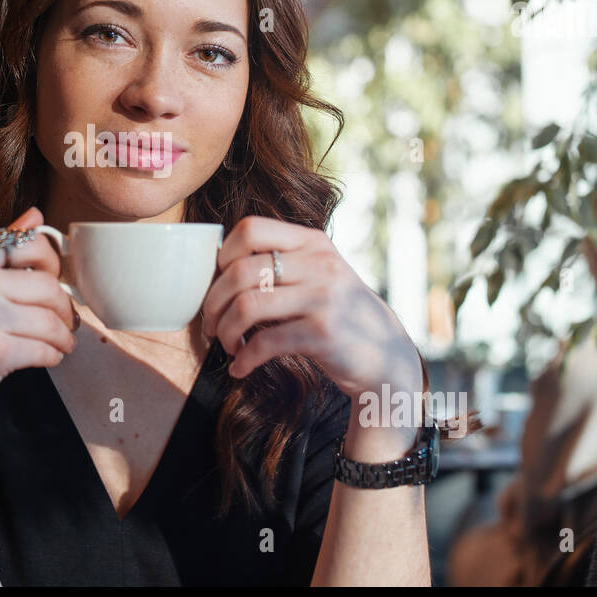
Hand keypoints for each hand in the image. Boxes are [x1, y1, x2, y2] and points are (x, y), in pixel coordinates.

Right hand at [0, 206, 78, 442]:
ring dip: (64, 336)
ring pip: (52, 320)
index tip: (54, 283)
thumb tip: (35, 215)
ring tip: (60, 343)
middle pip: (50, 286)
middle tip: (65, 321)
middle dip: (64, 308)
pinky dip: (52, 356)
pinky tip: (46, 357)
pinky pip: (45, 349)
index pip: (33, 244)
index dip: (53, 266)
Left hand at [199, 216, 422, 400]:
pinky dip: (244, 359)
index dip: (222, 255)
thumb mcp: (318, 273)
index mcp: (312, 241)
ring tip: (227, 344)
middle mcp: (319, 263)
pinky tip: (241, 367)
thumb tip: (217, 267)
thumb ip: (281, 262)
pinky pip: (264, 343)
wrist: (385, 354)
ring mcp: (323, 297)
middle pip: (240, 271)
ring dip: (225, 331)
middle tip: (211, 323)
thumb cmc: (337, 312)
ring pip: (246, 306)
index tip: (216, 282)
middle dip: (213, 302)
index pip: (250, 228)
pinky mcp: (322, 333)